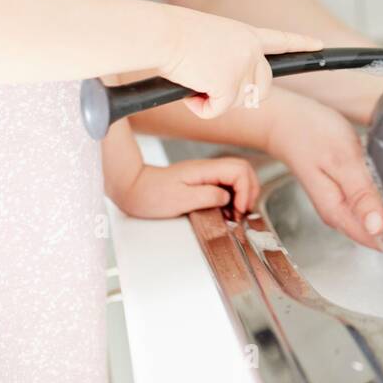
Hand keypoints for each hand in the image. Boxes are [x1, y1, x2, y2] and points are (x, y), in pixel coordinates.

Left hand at [114, 156, 259, 219]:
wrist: (133, 189)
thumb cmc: (151, 196)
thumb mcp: (180, 200)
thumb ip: (207, 196)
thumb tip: (228, 197)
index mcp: (204, 170)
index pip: (239, 170)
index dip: (245, 190)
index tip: (238, 210)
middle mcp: (207, 169)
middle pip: (243, 169)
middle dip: (250, 190)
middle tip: (242, 212)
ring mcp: (206, 174)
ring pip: (237, 176)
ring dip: (243, 193)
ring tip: (236, 213)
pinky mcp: (202, 182)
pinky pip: (226, 184)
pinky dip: (232, 196)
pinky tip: (226, 210)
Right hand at [161, 9, 321, 119]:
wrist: (159, 33)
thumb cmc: (170, 34)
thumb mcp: (207, 38)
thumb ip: (225, 55)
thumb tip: (222, 84)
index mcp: (244, 34)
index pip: (279, 39)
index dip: (300, 43)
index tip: (318, 44)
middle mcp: (250, 49)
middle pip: (261, 88)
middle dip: (238, 95)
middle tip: (210, 86)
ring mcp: (242, 67)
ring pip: (235, 103)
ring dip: (211, 100)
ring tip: (192, 77)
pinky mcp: (228, 85)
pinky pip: (214, 112)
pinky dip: (198, 108)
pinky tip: (188, 88)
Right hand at [264, 92, 382, 250]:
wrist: (284, 120)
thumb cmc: (311, 134)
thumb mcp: (342, 161)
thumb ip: (362, 194)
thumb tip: (379, 228)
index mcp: (337, 211)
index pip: (374, 238)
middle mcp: (337, 212)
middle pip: (376, 230)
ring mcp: (338, 202)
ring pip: (373, 216)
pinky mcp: (341, 189)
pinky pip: (367, 201)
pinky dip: (380, 193)